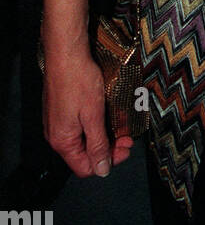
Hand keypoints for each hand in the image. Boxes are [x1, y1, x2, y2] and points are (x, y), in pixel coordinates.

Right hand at [42, 47, 132, 177]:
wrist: (66, 53)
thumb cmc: (79, 81)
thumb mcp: (93, 116)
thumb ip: (98, 145)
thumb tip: (101, 170)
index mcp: (62, 141)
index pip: (85, 167)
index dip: (107, 162)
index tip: (125, 149)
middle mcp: (56, 135)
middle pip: (84, 154)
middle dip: (108, 148)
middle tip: (127, 138)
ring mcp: (57, 122)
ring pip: (83, 139)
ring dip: (104, 136)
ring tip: (121, 127)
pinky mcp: (61, 110)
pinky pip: (79, 126)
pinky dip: (95, 126)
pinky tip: (107, 117)